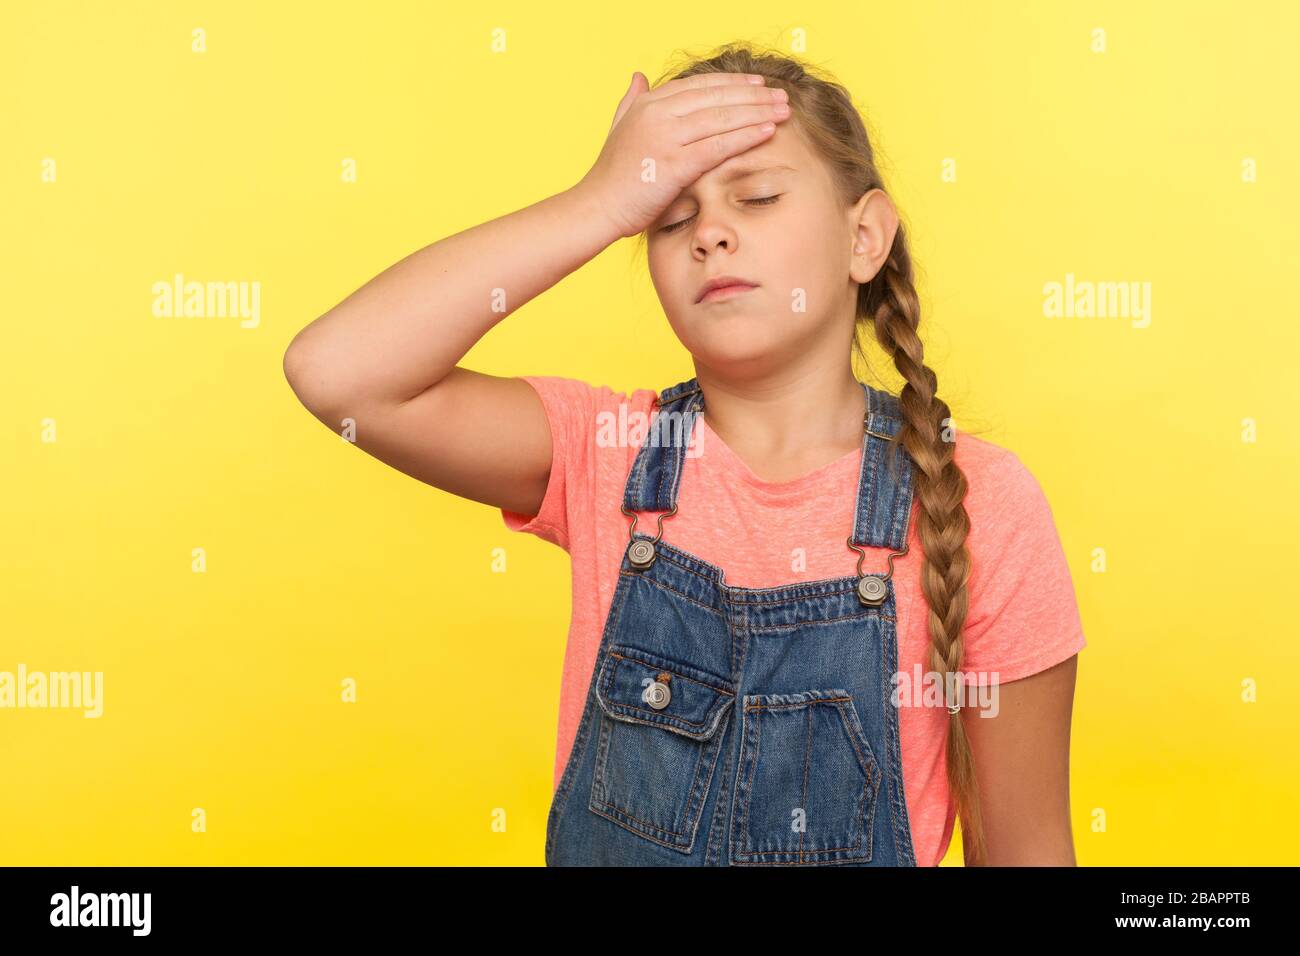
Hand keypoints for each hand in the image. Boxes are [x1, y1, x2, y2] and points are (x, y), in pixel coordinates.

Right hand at [576, 71, 791, 240]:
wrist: (597, 207)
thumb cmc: (612, 177)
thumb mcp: (618, 128)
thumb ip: (630, 101)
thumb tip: (638, 76)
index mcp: (648, 103)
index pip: (699, 85)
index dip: (732, 83)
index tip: (757, 84)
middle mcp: (658, 114)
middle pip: (716, 97)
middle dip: (753, 95)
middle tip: (780, 96)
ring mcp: (666, 137)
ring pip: (722, 117)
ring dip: (757, 112)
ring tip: (783, 111)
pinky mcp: (674, 163)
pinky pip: (718, 146)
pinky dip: (745, 136)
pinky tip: (767, 132)